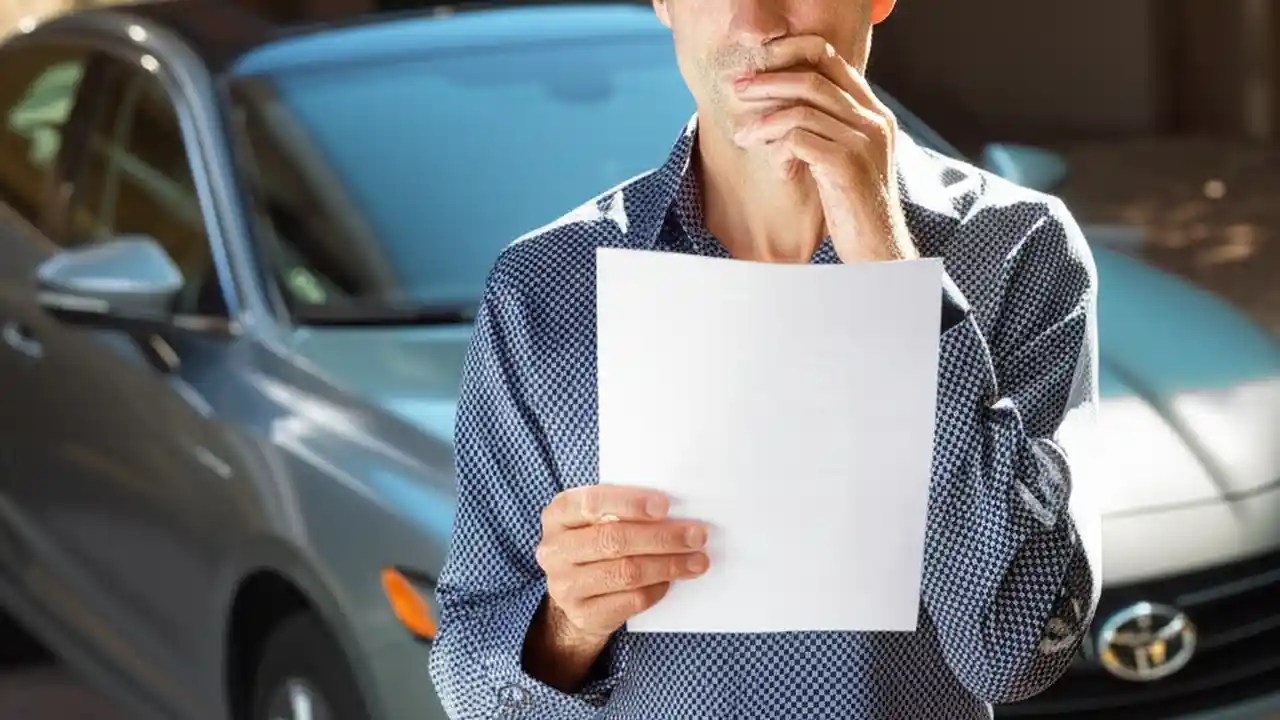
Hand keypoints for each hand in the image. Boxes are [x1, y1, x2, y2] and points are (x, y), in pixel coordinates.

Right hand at [536, 485, 709, 643]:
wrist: (575, 591)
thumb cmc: (595, 542)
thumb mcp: (597, 518)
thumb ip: (623, 510)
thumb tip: (676, 511)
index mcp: (558, 514)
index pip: (592, 502)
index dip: (631, 503)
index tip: (665, 506)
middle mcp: (555, 550)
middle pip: (614, 540)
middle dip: (661, 537)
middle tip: (696, 536)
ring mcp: (565, 586)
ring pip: (626, 573)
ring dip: (668, 565)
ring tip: (697, 560)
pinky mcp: (583, 615)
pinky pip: (630, 601)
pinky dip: (657, 589)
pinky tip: (672, 580)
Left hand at [732, 35, 917, 263]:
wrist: (877, 250)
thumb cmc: (855, 209)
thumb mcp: (846, 160)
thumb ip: (829, 130)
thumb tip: (786, 109)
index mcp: (875, 114)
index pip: (832, 61)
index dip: (790, 56)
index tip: (758, 68)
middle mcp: (873, 121)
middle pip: (813, 79)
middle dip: (768, 81)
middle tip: (738, 89)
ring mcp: (862, 141)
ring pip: (802, 109)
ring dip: (764, 119)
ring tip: (743, 134)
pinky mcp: (846, 164)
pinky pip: (798, 138)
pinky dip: (774, 144)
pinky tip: (767, 157)